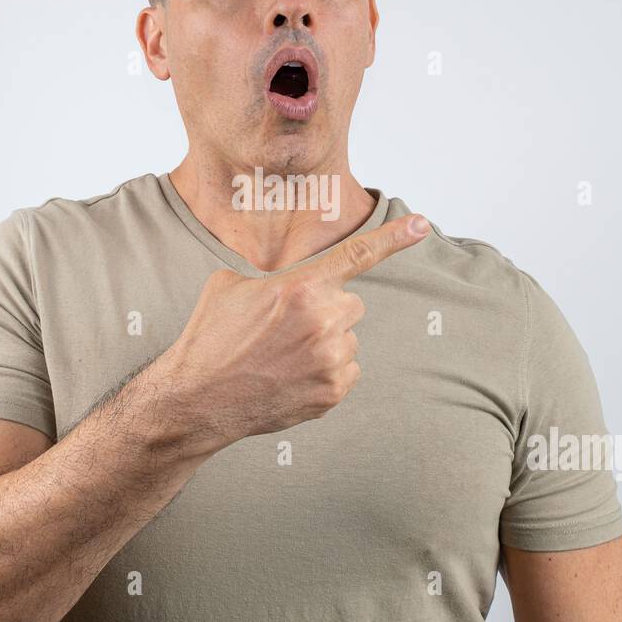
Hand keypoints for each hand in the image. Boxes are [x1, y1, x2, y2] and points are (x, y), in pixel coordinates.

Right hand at [160, 213, 430, 451]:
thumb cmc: (211, 336)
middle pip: (350, 305)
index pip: (357, 254)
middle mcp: (323, 320)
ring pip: (348, 339)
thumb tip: (292, 283)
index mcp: (300, 286)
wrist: (198, 396)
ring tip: (282, 357)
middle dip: (326, 311)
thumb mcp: (231, 285)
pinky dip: (325, 373)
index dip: (394, 237)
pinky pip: (347, 370)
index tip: (423, 224)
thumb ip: (277, 278)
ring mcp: (331, 359)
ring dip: (325, 344)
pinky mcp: (333, 391)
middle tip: (287, 329)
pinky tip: (291, 376)